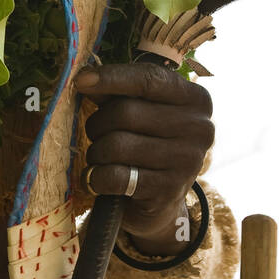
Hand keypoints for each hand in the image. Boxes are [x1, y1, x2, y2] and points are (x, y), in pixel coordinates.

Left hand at [74, 62, 213, 250]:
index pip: (149, 79)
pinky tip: (97, 177)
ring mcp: (187, 161)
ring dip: (96, 151)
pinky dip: (96, 176)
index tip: (80, 79)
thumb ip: (119, 93)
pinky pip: (115, 176)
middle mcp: (199, 128)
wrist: (161, 200)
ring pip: (117, 145)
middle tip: (94, 132)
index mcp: (196, 99)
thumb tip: (86, 79)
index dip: (112, 77)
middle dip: (98, 123)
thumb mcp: (142, 111)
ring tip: (99, 156)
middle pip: (127, 112)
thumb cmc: (147, 142)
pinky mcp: (169, 191)